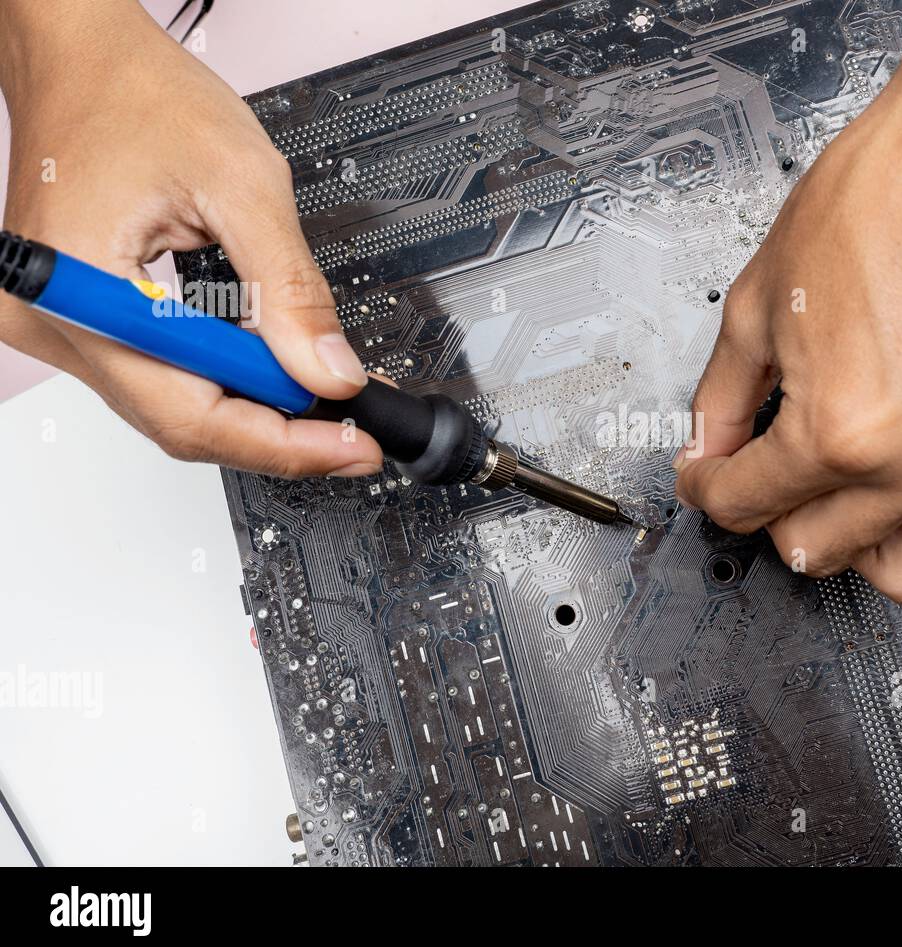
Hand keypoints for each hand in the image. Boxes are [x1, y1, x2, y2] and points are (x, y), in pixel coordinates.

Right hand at [0, 0, 381, 477]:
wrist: (82, 54)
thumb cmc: (137, 93)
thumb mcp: (241, 184)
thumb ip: (292, 288)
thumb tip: (332, 371)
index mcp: (75, 288)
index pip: (189, 412)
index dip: (282, 442)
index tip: (351, 444)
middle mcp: (53, 321)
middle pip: (181, 421)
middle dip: (279, 432)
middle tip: (354, 432)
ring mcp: (61, 325)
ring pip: (172, 406)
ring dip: (255, 409)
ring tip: (326, 400)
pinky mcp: (81, 318)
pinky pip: (159, 375)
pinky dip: (223, 379)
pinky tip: (273, 374)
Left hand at [674, 1, 901, 604]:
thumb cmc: (885, 196)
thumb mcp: (758, 299)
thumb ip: (720, 394)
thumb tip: (707, 444)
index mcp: (841, 427)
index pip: (746, 505)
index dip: (706, 489)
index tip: (704, 475)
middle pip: (813, 549)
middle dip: (768, 513)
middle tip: (756, 471)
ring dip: (853, 547)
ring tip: (830, 498)